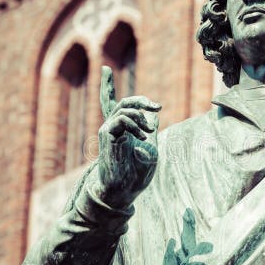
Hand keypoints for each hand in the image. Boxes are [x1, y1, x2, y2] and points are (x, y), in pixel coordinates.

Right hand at [96, 66, 160, 207]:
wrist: (123, 191)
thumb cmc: (136, 175)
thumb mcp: (150, 149)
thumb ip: (149, 131)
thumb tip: (155, 117)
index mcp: (121, 131)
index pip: (111, 104)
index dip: (108, 86)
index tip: (114, 74)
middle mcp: (112, 128)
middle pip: (124, 103)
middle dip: (142, 100)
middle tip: (157, 107)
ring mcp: (108, 131)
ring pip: (124, 109)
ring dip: (141, 116)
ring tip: (150, 131)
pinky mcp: (107, 135)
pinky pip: (120, 119)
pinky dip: (134, 125)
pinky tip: (143, 137)